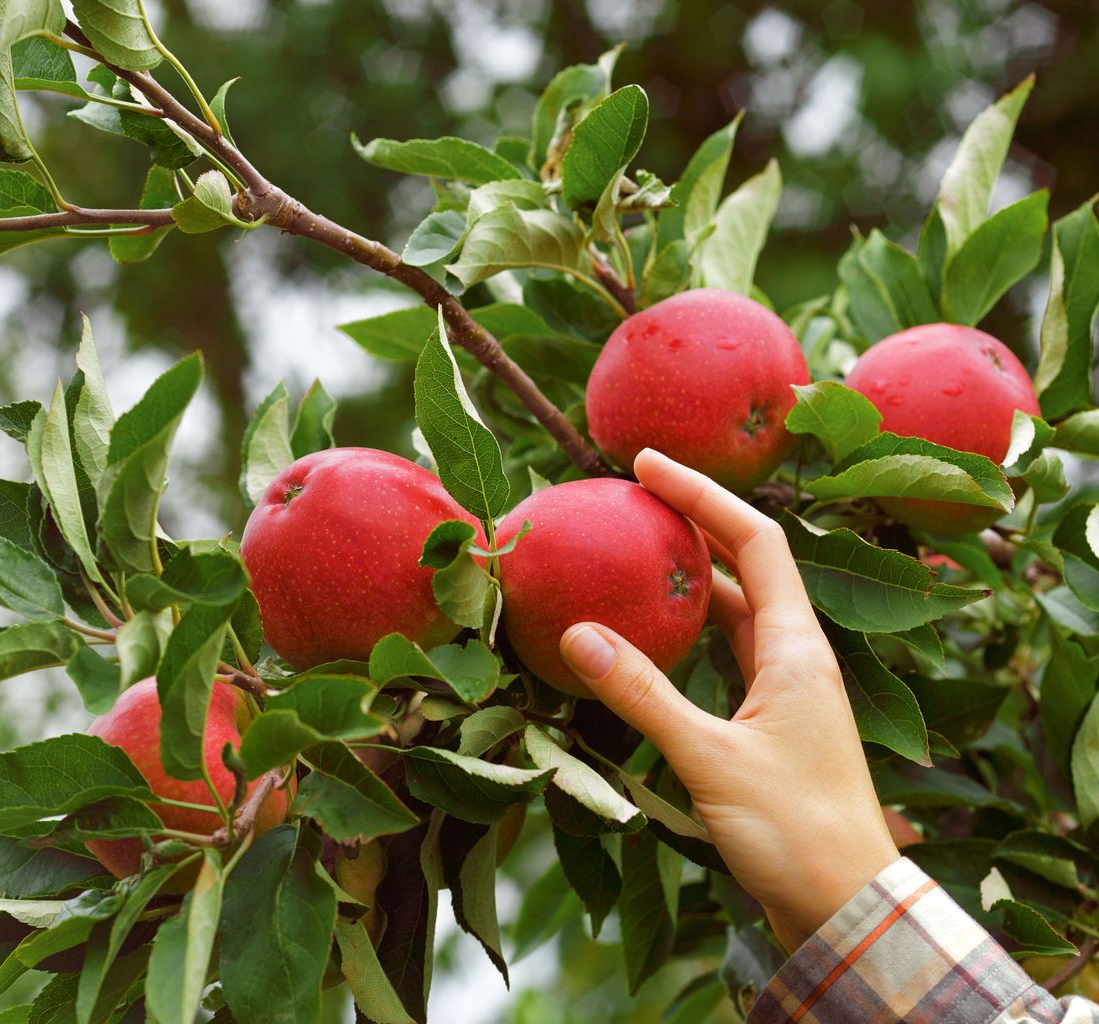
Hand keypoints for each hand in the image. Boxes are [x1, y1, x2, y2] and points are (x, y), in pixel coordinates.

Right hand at [559, 449, 899, 951]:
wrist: (847, 907)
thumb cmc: (795, 831)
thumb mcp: (710, 759)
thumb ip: (644, 696)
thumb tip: (578, 635)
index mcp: (795, 648)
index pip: (755, 539)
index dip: (703, 494)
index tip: (648, 465)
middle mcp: (795, 657)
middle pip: (746, 566)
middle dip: (692, 525)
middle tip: (633, 501)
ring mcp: (785, 691)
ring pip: (734, 613)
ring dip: (690, 580)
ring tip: (635, 556)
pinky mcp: (770, 724)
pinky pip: (726, 657)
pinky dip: (690, 635)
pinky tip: (653, 639)